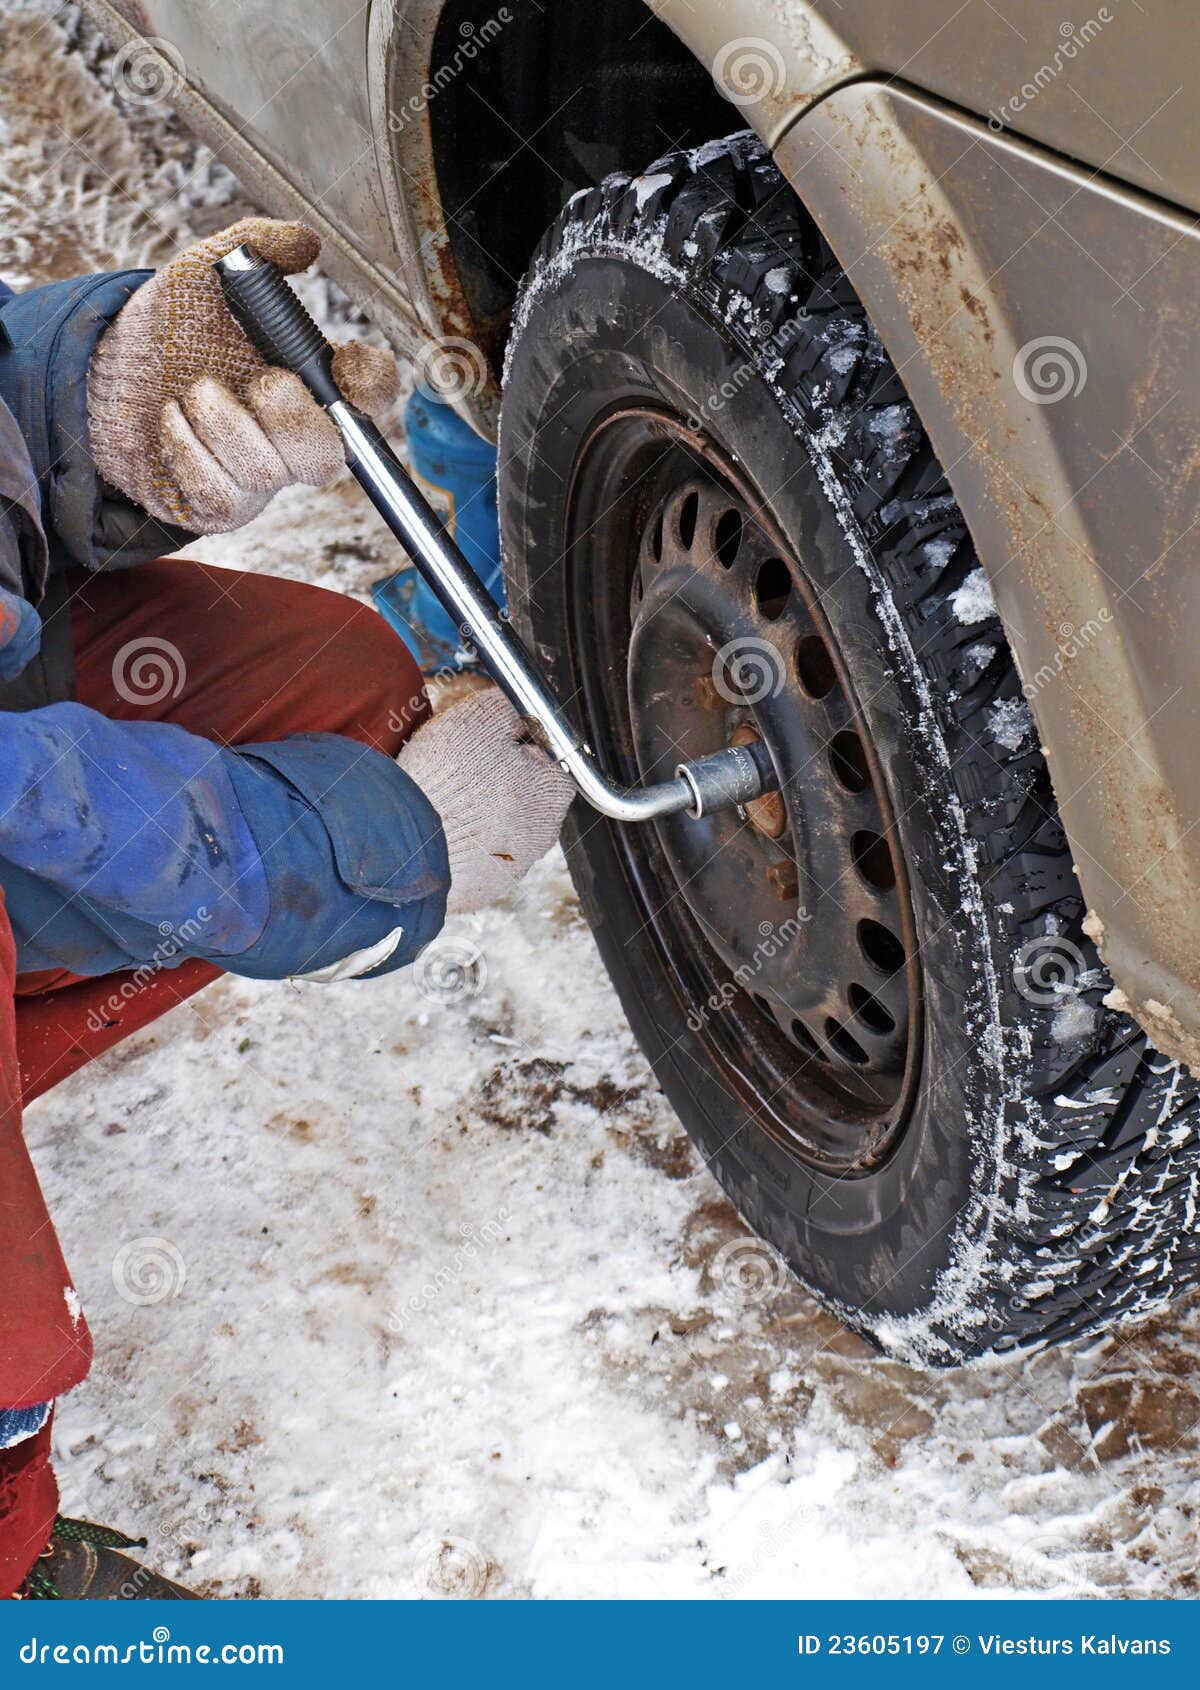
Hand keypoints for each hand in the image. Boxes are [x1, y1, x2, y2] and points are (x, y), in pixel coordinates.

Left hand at [87, 217, 400, 533]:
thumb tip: (307, 243)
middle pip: (329, 452)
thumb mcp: (207, 272)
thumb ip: (256, 247)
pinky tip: (172, 420)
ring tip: (194, 393)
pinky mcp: (222, 504)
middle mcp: (296, 435)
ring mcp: (261, 476)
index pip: (371, 393)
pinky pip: (221, 492)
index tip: (344, 358)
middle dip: (290, 411)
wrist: (110, 374)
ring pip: (269, 471)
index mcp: (310, 380)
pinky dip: (187, 448)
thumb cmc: (173, 329)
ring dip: (222, 421)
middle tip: (257, 379)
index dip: (369, 382)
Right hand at [397, 686, 575, 914]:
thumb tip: (516, 703)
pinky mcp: (482, 889)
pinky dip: (459, 845)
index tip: (481, 743)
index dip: (510, 743)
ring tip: (442, 803)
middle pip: (523, 796)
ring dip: (476, 816)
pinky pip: (473, 859)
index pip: (542, 756)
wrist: (408, 845)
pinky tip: (437, 832)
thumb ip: (507, 707)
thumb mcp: (480, 718)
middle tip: (456, 771)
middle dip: (495, 781)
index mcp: (552, 789)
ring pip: (498, 829)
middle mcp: (543, 834)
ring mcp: (513, 867)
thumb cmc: (446, 781)